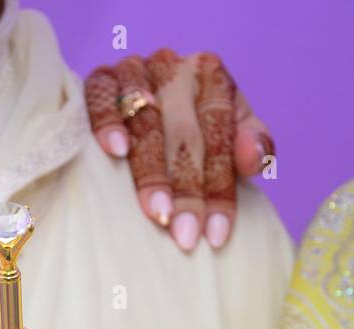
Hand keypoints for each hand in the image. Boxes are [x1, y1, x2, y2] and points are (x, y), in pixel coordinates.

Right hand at [85, 51, 274, 251]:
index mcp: (211, 75)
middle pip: (185, 133)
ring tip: (157, 213)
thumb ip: (253, 145)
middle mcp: (173, 66)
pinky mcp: (100, 77)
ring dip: (151, 171)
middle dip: (188, 190)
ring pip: (146, 121)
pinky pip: (101, 98)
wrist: (142, 106)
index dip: (220, 188)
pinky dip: (108, 124)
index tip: (215, 235)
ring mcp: (134, 68)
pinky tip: (116, 152)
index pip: (220, 134)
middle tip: (185, 236)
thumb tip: (254, 158)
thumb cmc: (192, 131)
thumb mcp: (228, 135)